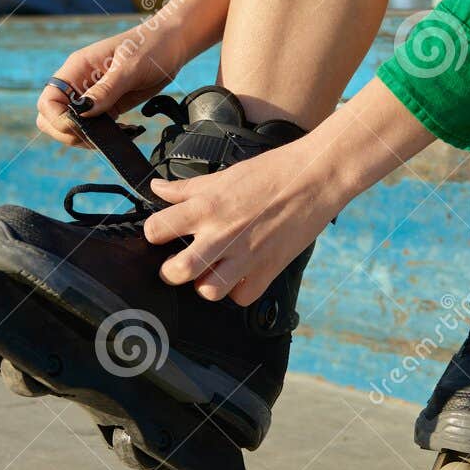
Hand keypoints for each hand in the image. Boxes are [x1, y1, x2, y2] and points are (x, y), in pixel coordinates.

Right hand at [36, 18, 192, 146]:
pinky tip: (127, 131)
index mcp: (76, 69)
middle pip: (52, 118)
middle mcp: (79, 84)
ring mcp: (93, 96)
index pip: (48, 101)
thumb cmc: (151, 46)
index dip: (57, 119)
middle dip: (68, 133)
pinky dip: (105, 136)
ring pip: (72, 126)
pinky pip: (96, 127)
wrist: (173, 44)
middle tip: (97, 135)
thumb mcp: (130, 67)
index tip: (81, 126)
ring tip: (118, 133)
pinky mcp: (108, 106)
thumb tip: (83, 112)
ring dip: (88, 137)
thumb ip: (106, 90)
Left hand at [143, 138, 344, 305]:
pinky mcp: (268, 269)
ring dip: (205, 285)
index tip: (161, 234)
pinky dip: (238, 291)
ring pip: (208, 291)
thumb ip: (186, 188)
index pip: (156, 230)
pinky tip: (239, 276)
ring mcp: (245, 255)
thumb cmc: (271, 172)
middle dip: (170, 271)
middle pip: (176, 272)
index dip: (154, 234)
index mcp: (206, 207)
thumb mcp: (223, 175)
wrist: (315, 177)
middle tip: (177, 264)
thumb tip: (157, 188)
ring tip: (210, 272)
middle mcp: (221, 234)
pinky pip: (242, 297)